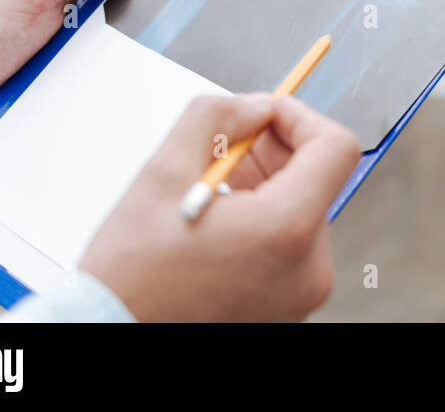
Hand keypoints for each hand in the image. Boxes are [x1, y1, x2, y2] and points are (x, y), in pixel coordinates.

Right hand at [79, 93, 360, 321]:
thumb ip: (216, 118)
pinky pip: (290, 250)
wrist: (109, 337)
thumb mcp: (162, 172)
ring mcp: (301, 296)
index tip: (263, 115)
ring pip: (300, 212)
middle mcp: (309, 268)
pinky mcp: (286, 311)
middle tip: (222, 152)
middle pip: (316, 180)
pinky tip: (216, 229)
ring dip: (263, 188)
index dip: (300, 118)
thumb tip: (256, 106)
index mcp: (288, 229)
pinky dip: (261, 226)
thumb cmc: (130, 274)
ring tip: (210, 194)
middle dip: (272, 153)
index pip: (336, 147)